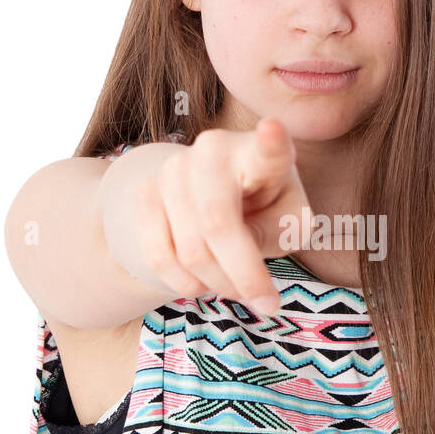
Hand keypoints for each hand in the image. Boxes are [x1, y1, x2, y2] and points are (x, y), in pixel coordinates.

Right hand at [103, 118, 309, 313]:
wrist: (216, 196)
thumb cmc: (265, 207)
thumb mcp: (289, 222)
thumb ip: (276, 232)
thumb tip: (240, 251)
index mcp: (259, 154)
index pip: (267, 148)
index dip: (270, 142)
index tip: (272, 130)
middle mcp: (213, 151)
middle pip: (218, 223)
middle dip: (243, 276)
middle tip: (266, 303)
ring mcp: (173, 169)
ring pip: (189, 250)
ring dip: (218, 284)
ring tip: (236, 287)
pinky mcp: (145, 193)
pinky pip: (158, 257)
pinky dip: (185, 284)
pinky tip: (204, 283)